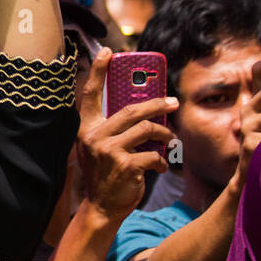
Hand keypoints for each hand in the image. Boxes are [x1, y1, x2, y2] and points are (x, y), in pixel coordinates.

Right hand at [76, 47, 175, 222]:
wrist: (101, 208)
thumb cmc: (105, 175)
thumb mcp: (99, 148)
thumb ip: (113, 130)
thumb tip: (144, 111)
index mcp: (86, 129)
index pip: (90, 94)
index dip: (97, 71)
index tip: (107, 52)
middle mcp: (94, 136)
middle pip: (131, 110)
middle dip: (157, 104)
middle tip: (173, 103)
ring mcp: (109, 150)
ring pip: (147, 130)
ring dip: (165, 135)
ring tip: (171, 140)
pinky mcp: (125, 165)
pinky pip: (153, 154)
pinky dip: (162, 161)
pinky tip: (161, 166)